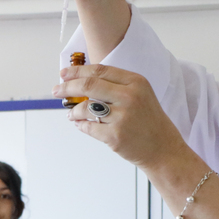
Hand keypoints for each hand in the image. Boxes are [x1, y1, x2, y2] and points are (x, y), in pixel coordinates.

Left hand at [56, 64, 189, 172]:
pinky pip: (88, 127)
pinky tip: (80, 124)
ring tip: (71, 113)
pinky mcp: (115, 136)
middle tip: (56, 90)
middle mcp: (130, 96)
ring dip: (73, 110)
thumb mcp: (140, 94)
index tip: (64, 74)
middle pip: (89, 85)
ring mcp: (122, 117)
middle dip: (67, 87)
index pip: (99, 70)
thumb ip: (116, 85)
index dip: (78, 71)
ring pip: (85, 107)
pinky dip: (80, 125)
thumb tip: (81, 81)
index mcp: (136, 82)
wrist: (163, 148)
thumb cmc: (148, 121)